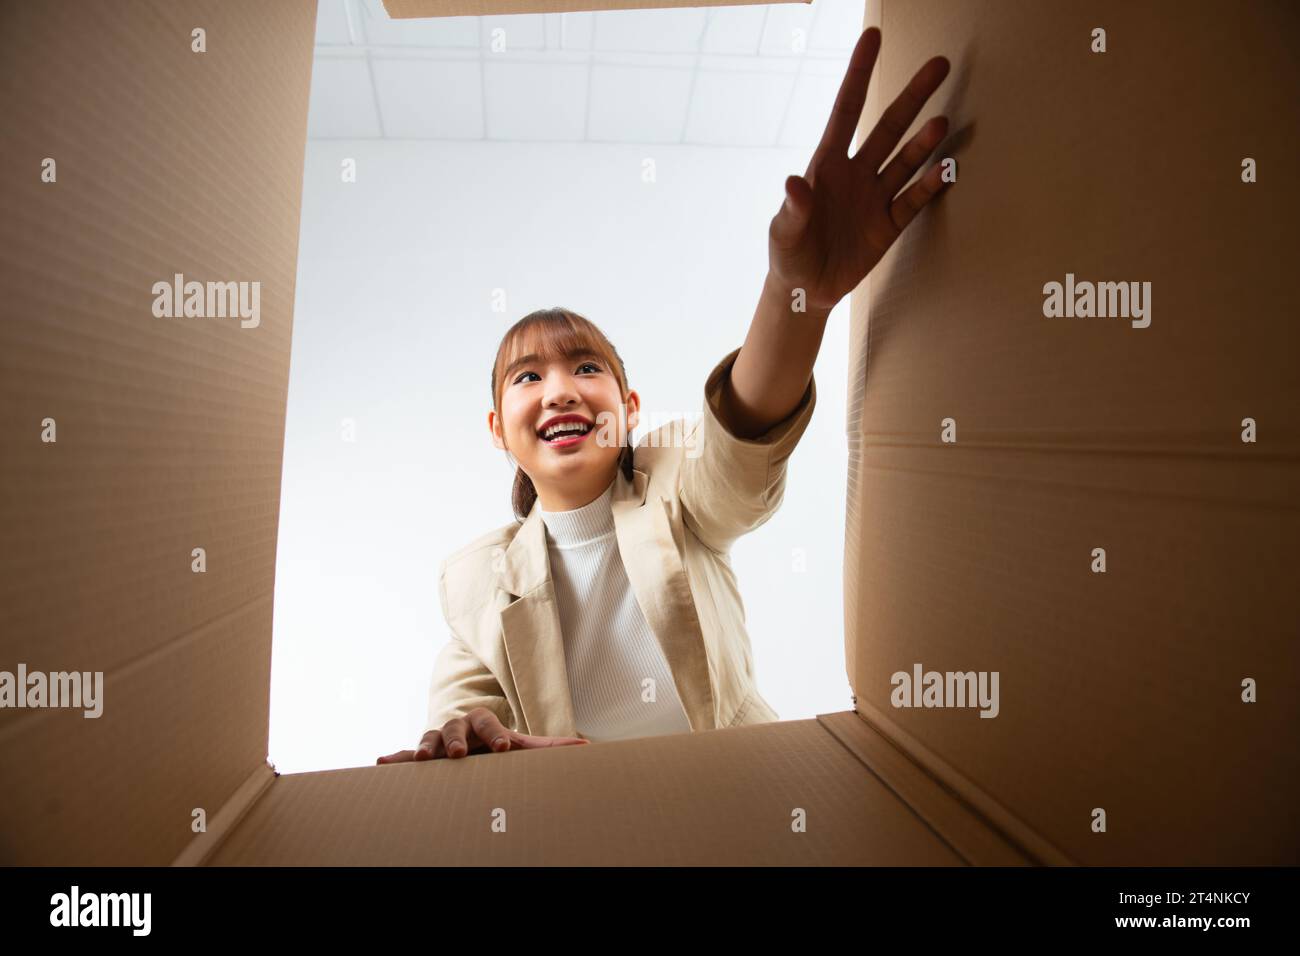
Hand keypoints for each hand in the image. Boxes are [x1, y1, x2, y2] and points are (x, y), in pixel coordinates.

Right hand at [375, 707, 589, 762]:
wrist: (469, 743)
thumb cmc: (497, 746)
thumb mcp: (520, 746)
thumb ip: (550, 749)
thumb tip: (587, 747)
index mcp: (484, 722)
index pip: (491, 726)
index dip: (496, 736)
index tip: (504, 749)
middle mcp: (458, 726)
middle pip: (455, 729)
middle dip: (456, 740)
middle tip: (458, 755)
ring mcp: (437, 739)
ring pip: (428, 738)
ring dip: (423, 747)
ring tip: (419, 759)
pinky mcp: (420, 753)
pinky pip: (404, 754)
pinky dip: (395, 758)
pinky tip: (381, 762)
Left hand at [769, 26, 951, 311]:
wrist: (805, 291)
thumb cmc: (788, 256)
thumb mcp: (784, 233)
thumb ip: (794, 209)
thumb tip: (795, 184)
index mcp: (826, 166)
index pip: (846, 110)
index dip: (859, 74)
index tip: (873, 37)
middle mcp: (855, 173)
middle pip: (888, 127)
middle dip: (912, 96)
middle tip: (940, 65)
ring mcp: (875, 197)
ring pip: (905, 160)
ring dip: (924, 142)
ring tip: (942, 121)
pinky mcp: (889, 224)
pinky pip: (914, 200)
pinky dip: (930, 186)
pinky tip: (947, 169)